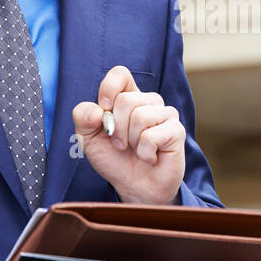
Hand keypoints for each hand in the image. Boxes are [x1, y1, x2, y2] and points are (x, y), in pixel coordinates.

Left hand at [71, 65, 184, 204]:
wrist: (134, 187)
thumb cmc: (114, 159)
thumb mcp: (89, 139)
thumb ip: (83, 119)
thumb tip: (95, 110)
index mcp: (127, 97)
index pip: (120, 73)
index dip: (109, 88)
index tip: (103, 110)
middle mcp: (148, 101)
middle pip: (127, 99)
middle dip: (116, 128)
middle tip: (119, 144)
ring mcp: (165, 115)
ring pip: (140, 116)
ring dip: (131, 141)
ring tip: (136, 150)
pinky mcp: (176, 131)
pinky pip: (152, 135)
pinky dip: (144, 152)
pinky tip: (150, 157)